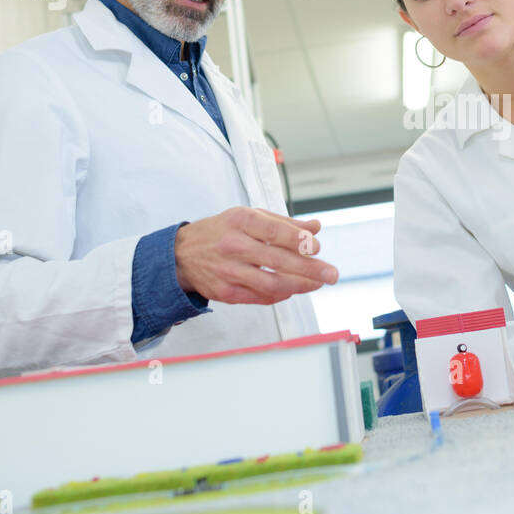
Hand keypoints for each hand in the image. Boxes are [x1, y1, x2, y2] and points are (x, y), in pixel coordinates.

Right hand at [174, 207, 338, 305]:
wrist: (182, 255)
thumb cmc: (222, 231)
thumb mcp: (249, 217)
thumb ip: (284, 223)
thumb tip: (315, 229)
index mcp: (240, 221)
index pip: (274, 231)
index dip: (298, 241)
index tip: (317, 247)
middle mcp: (233, 246)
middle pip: (277, 260)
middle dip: (309, 269)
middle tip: (331, 274)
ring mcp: (228, 271)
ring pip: (270, 283)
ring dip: (299, 285)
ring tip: (317, 283)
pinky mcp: (226, 292)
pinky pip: (260, 297)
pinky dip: (281, 294)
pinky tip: (294, 289)